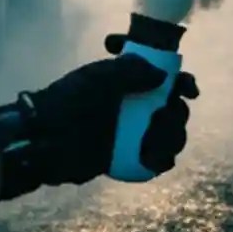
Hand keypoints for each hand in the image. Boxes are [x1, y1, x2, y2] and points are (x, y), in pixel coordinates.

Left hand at [12, 36, 198, 186]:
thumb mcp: (99, 77)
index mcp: (129, 83)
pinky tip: (155, 159)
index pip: (167, 78)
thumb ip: (132, 70)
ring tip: (155, 139)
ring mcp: (133, 133)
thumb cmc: (68, 101)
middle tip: (162, 116)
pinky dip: (161, 160)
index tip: (188, 89)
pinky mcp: (128, 157)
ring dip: (172, 137)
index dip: (183, 82)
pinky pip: (157, 160)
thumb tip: (163, 77)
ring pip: (170, 135)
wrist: (44, 139)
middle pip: (174, 109)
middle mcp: (136, 106)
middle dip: (176, 112)